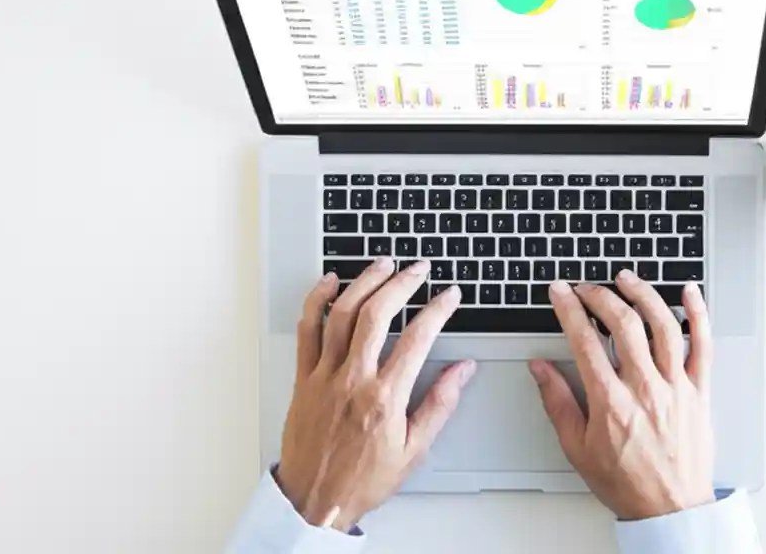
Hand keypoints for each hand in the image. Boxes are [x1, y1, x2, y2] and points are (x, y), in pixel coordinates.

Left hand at [276, 258, 474, 529]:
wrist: (315, 500)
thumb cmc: (363, 480)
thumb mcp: (414, 450)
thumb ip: (439, 405)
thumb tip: (462, 371)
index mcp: (385, 398)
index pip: (418, 338)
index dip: (438, 310)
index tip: (449, 296)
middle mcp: (353, 380)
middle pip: (378, 314)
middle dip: (402, 283)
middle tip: (418, 269)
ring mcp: (324, 376)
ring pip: (342, 314)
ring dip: (364, 282)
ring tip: (383, 265)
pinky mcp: (303, 378)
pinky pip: (307, 330)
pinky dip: (317, 301)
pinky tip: (330, 283)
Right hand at [529, 272, 714, 520]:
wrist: (670, 510)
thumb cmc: (626, 483)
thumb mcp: (577, 448)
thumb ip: (558, 402)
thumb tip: (540, 368)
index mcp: (612, 403)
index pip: (585, 340)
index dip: (569, 309)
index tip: (560, 292)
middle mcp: (646, 389)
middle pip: (624, 324)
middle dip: (601, 296)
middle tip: (587, 288)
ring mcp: (677, 387)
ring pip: (663, 326)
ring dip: (643, 295)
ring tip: (626, 279)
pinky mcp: (700, 391)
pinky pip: (704, 345)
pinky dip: (698, 314)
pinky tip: (689, 292)